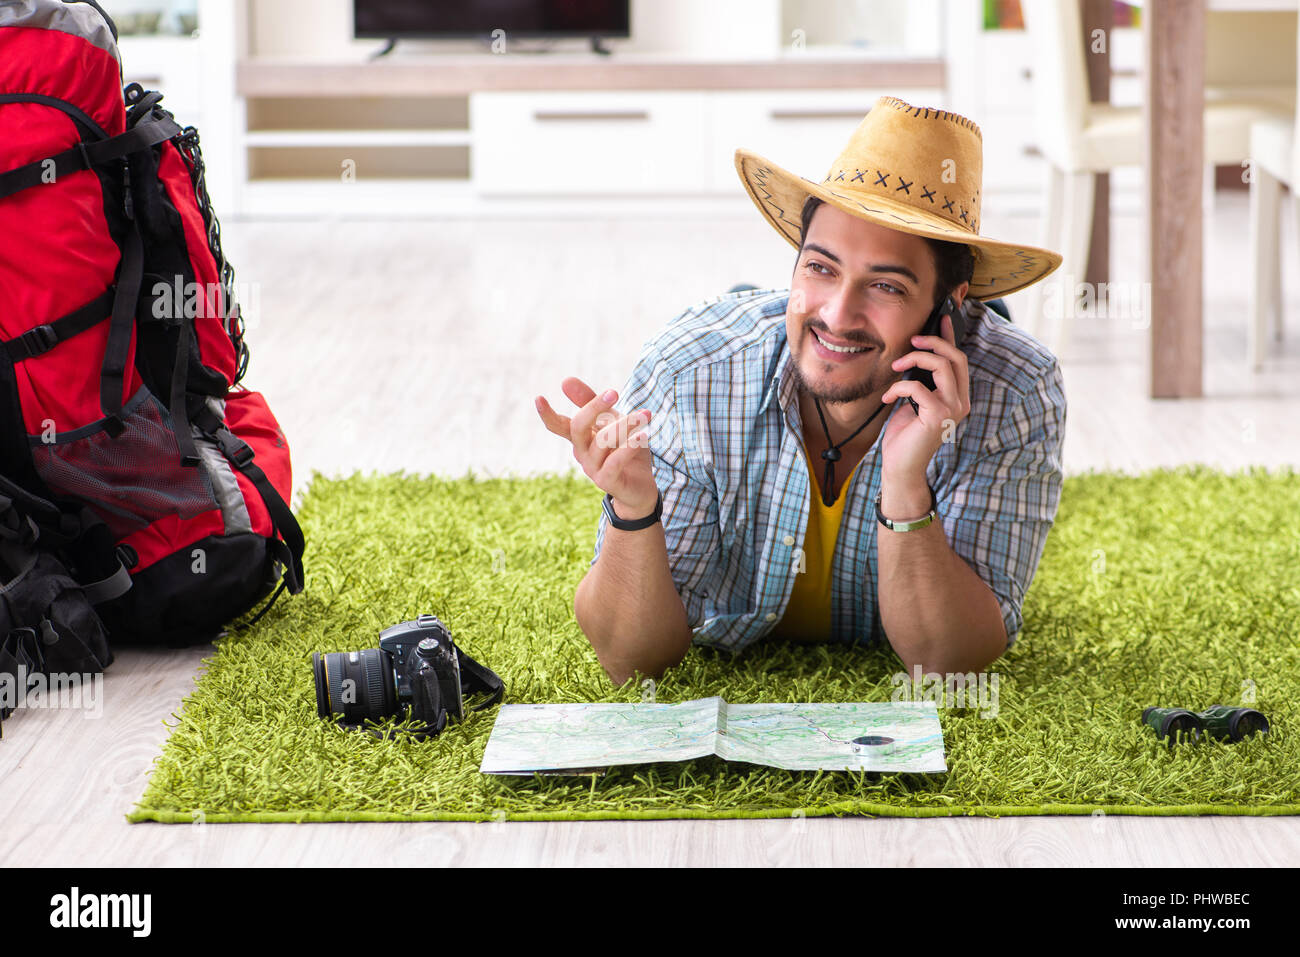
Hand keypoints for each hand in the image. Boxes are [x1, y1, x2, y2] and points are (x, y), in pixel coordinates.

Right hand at [536, 376, 658, 516]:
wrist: (641, 487)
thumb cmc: (626, 451)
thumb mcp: (613, 422)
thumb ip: (594, 403)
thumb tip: (565, 380)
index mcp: (580, 438)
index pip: (558, 425)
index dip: (547, 414)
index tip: (538, 398)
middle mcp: (582, 453)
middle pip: (578, 427)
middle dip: (594, 407)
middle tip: (614, 392)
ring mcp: (592, 469)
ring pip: (603, 440)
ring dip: (626, 425)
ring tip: (644, 415)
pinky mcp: (606, 481)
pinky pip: (615, 461)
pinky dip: (629, 446)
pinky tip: (642, 436)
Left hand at [878, 312, 970, 484]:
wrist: (901, 466)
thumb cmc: (906, 435)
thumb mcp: (915, 401)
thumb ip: (922, 381)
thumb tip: (915, 354)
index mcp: (958, 396)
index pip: (959, 360)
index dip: (951, 337)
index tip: (941, 318)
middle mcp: (961, 402)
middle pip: (956, 358)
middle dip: (934, 343)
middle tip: (912, 342)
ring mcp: (952, 410)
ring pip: (942, 366)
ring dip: (915, 360)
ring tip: (897, 365)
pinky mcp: (938, 417)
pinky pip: (917, 388)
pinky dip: (898, 388)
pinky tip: (888, 398)